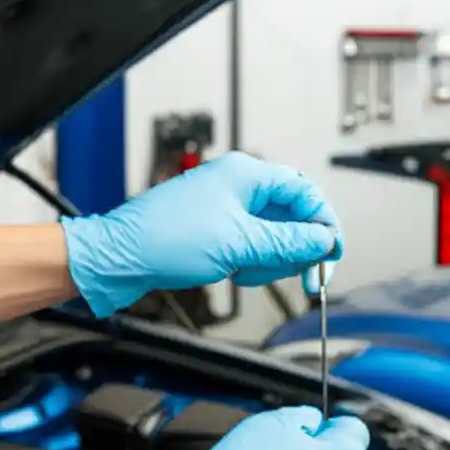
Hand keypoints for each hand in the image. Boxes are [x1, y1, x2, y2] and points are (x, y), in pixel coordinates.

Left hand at [61, 151, 343, 316]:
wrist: (118, 258)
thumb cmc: (165, 240)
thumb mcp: (241, 245)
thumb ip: (290, 242)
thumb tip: (324, 240)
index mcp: (247, 175)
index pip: (306, 193)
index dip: (324, 225)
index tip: (331, 254)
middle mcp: (239, 185)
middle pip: (294, 215)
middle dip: (296, 248)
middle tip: (302, 275)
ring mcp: (227, 206)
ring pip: (274, 234)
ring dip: (271, 259)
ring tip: (248, 272)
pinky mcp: (217, 227)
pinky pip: (253, 244)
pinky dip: (252, 262)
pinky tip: (235, 272)